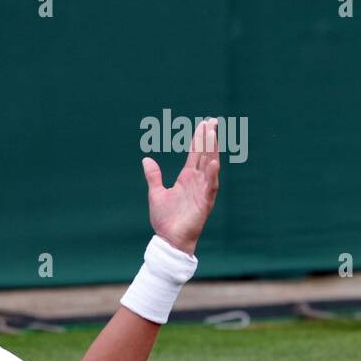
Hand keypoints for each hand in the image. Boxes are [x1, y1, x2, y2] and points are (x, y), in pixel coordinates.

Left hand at [141, 117, 220, 255]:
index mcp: (187, 178)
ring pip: (209, 166)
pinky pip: (210, 186)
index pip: (195, 154)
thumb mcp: (156, 193)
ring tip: (213, 134)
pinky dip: (212, 175)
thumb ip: (154, 176)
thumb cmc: (165, 219)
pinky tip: (213, 162)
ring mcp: (202, 190)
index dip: (199, 139)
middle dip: (208, 139)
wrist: (169, 239)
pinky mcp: (205, 202)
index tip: (204, 124)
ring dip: (212, 150)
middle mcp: (197, 181)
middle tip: (213, 121)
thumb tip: (146, 159)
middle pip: (204, 155)